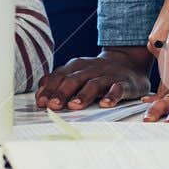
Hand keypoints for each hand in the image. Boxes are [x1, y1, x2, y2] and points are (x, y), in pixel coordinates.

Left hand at [35, 46, 152, 109]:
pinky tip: (105, 104)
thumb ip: (59, 83)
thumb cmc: (96, 73)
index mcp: (76, 66)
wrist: (128, 62)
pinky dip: (111, 96)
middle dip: (61, 92)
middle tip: (53, 106)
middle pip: (73, 80)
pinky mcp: (123, 83)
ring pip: (93, 84)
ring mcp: (107, 75)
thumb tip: (40, 98)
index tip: (41, 102)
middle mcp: (90, 69)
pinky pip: (117, 88)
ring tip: (74, 105)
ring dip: (83, 95)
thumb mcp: (77, 73)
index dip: (49, 89)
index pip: (59, 76)